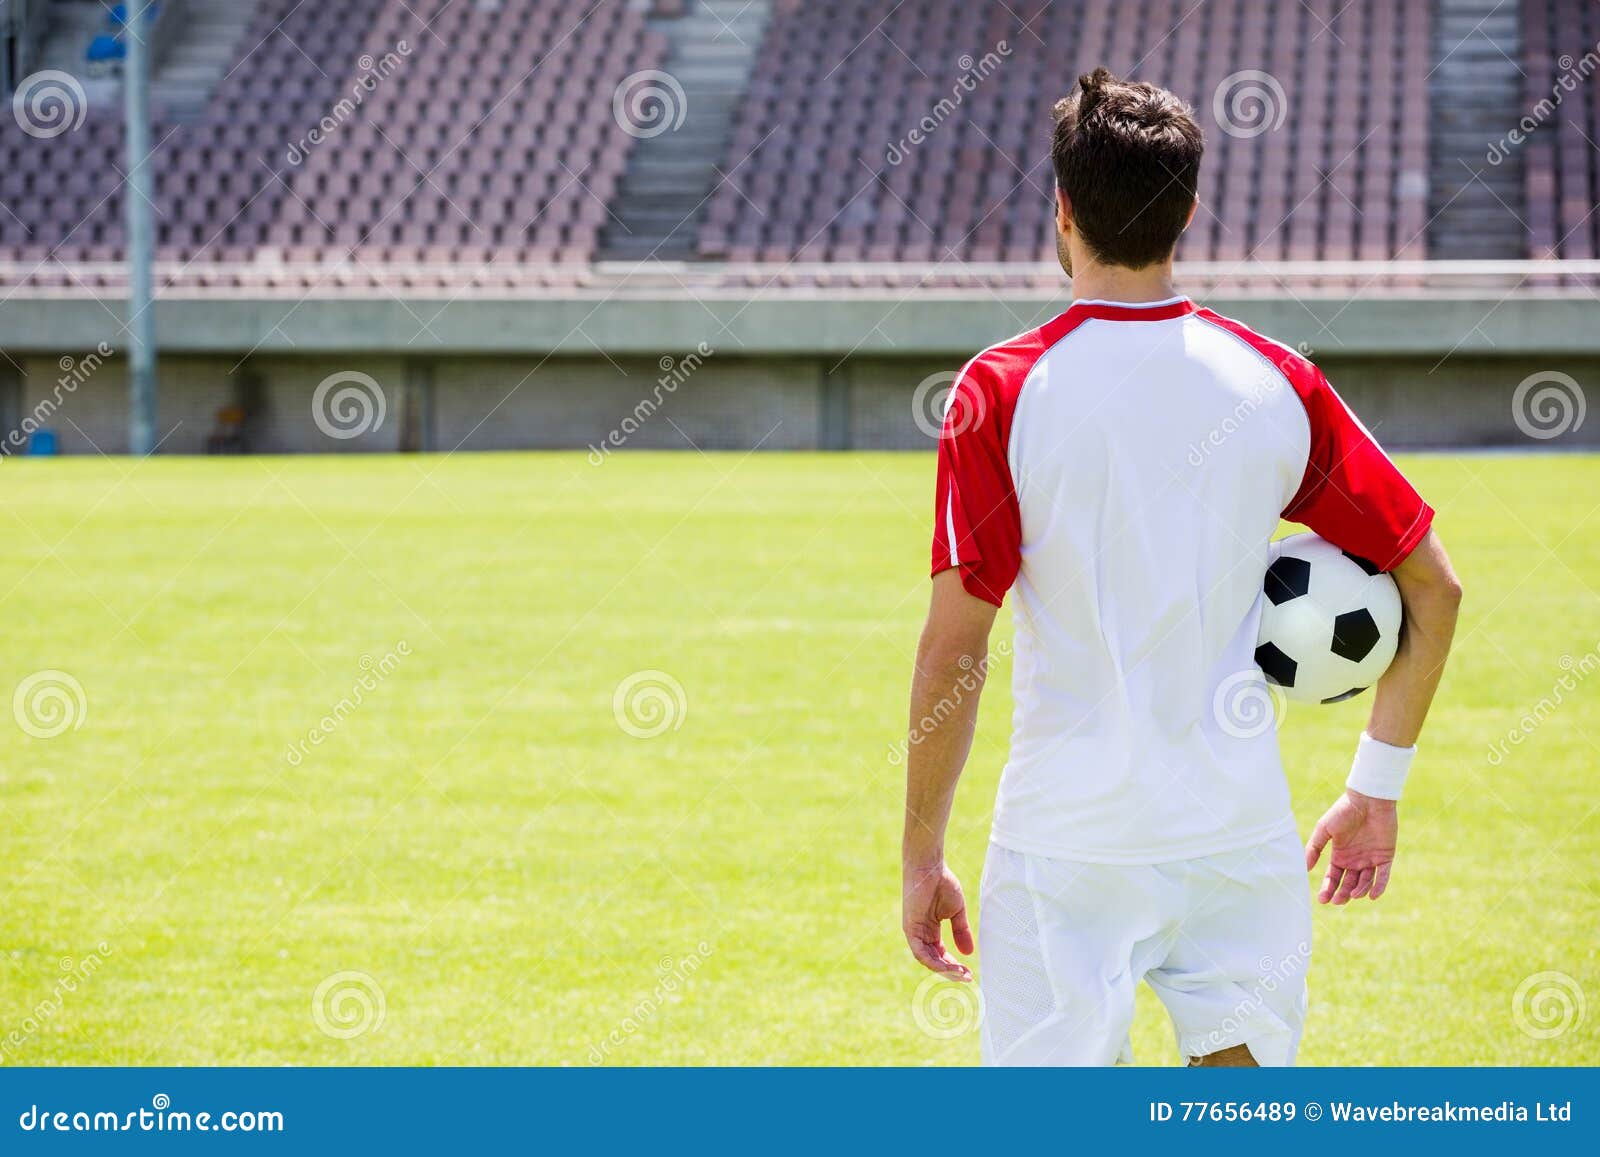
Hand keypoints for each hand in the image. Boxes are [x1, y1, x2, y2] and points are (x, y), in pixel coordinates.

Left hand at [902, 861, 973, 979]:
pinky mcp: (910, 929)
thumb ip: (961, 931)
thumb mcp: (956, 912)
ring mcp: (914, 932)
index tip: (969, 973)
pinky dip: (933, 962)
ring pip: (927, 960)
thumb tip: (969, 953)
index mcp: (930, 930)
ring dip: (944, 969)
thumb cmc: (942, 883)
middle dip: (951, 971)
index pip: (940, 955)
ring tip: (960, 973)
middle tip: (967, 977)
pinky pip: (920, 952)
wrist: (930, 867)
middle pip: (934, 960)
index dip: (954, 966)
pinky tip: (947, 966)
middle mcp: (920, 934)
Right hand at [1305, 789, 1397, 903]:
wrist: (1368, 800)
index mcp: (1340, 855)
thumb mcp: (1324, 829)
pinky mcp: (1385, 857)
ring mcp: (1370, 859)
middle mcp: (1355, 860)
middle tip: (1337, 901)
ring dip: (1359, 891)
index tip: (1322, 900)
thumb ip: (1314, 848)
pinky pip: (1383, 876)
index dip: (1328, 889)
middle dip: (1342, 894)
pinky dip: (1378, 887)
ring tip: (1353, 895)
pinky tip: (1372, 895)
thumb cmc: (1343, 811)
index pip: (1333, 877)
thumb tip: (1304, 869)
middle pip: (1348, 884)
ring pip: (1365, 882)